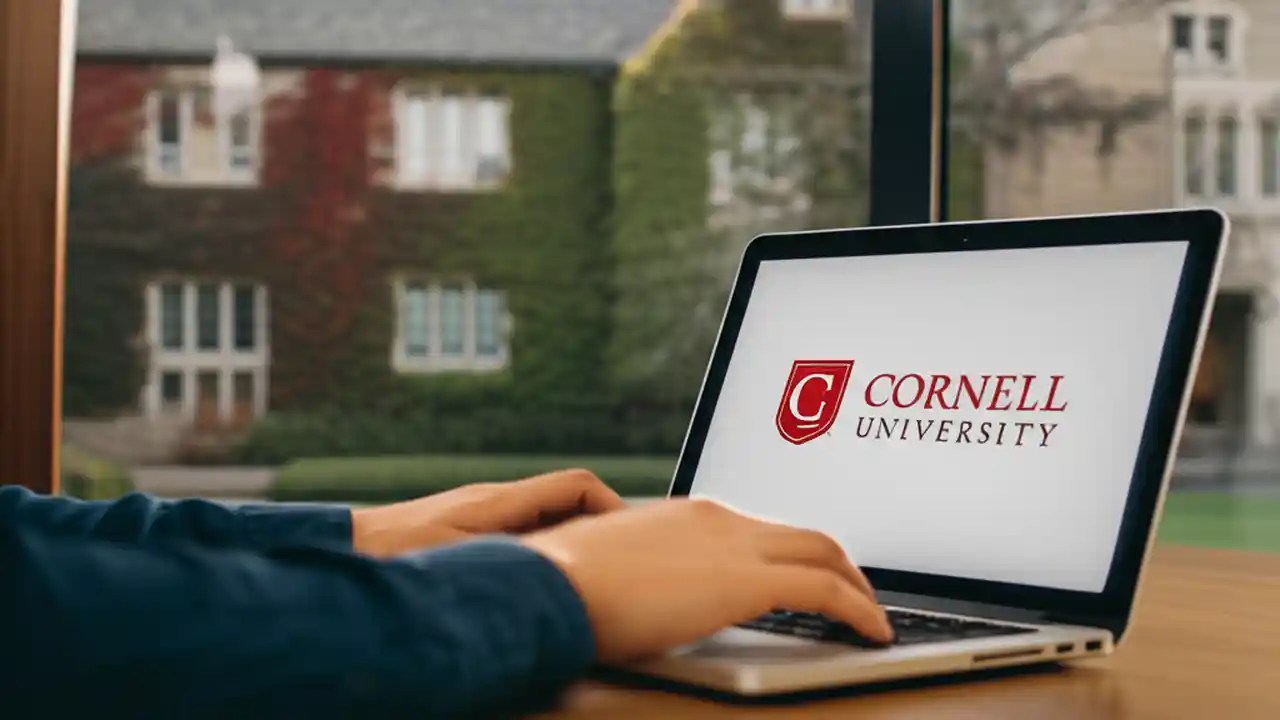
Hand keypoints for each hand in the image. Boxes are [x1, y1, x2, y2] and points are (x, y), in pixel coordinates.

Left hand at [351, 469, 624, 556]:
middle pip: (569, 500)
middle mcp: (498, 500)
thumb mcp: (460, 560)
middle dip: (600, 526)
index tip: (632, 537)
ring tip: (589, 577)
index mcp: (502, 500)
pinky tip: (543, 583)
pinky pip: (526, 532)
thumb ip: (511, 561)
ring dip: (573, 540)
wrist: (347, 547)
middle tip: (622, 562)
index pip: (576, 484)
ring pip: (548, 518)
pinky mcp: (473, 528)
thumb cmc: (395, 554)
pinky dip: (546, 550)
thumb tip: (556, 568)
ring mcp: (486, 512)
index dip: (612, 505)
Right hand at [520, 497, 891, 663]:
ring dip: (856, 584)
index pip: (763, 529)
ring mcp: (734, 542)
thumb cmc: (568, 585)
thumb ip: (654, 575)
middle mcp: (720, 518)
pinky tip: (872, 632)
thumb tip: (661, 597)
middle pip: (806, 533)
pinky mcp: (745, 580)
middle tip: (859, 594)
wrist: (551, 584)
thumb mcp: (619, 572)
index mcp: (691, 515)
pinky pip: (825, 590)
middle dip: (842, 564)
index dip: (796, 554)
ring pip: (823, 552)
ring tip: (871, 616)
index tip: (810, 577)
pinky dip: (857, 609)